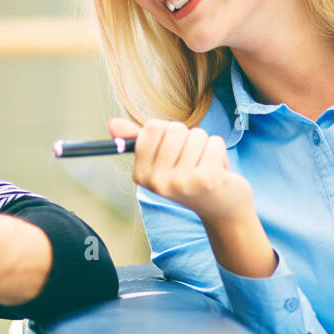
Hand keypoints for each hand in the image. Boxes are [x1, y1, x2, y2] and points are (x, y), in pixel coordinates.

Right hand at [108, 117, 254, 225]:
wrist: (222, 210)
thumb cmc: (190, 178)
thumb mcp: (161, 161)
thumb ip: (139, 141)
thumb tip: (112, 123)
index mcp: (141, 175)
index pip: (152, 127)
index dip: (168, 132)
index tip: (173, 150)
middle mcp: (157, 182)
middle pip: (174, 128)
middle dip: (187, 138)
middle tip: (191, 161)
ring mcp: (181, 182)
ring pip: (196, 134)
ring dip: (205, 145)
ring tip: (204, 166)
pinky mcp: (206, 179)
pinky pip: (214, 142)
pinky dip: (219, 151)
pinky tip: (217, 171)